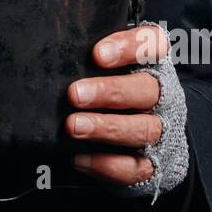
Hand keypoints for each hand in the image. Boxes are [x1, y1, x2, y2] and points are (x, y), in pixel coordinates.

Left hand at [64, 22, 168, 185]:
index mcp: (150, 64)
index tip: (97, 54)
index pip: (152, 44)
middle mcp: (160, 96)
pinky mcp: (152, 164)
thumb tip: (52, 52)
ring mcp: (160, 131)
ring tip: (74, 126)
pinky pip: (134, 167)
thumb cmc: (107, 93)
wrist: (132, 141)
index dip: (128, 47)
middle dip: (109, 91)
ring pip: (143, 128)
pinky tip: (79, 157)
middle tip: (75, 94)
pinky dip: (106, 163)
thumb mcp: (99, 68)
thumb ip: (85, 57)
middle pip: (146, 89)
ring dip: (106, 127)